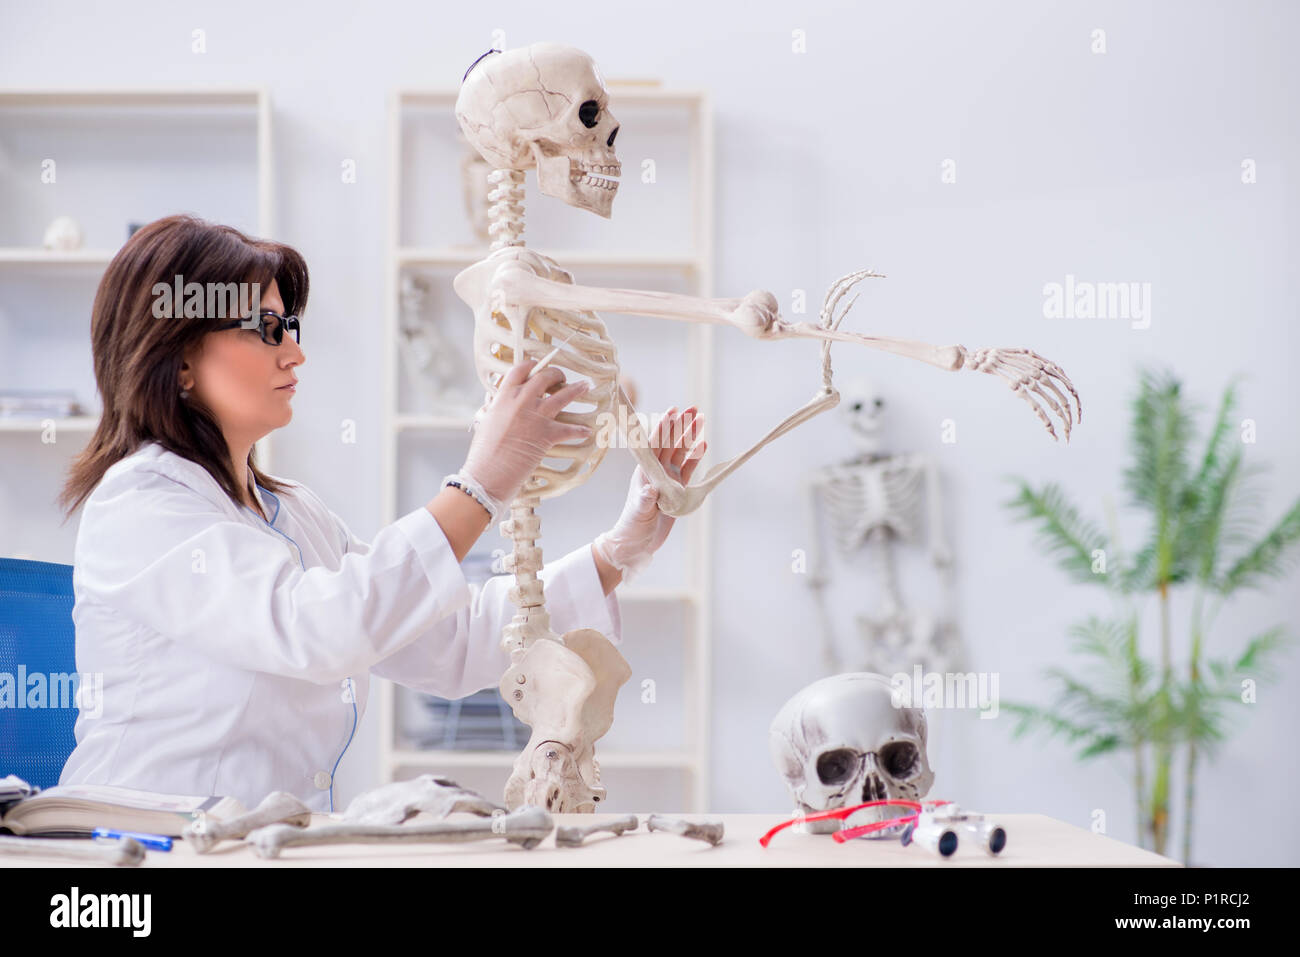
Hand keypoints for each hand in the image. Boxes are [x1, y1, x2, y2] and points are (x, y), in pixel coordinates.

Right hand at [461, 359, 592, 512]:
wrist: (489, 472)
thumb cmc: (483, 451)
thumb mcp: (485, 421)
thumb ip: (493, 408)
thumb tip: (492, 402)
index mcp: (505, 396)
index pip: (521, 369)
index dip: (532, 365)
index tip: (538, 365)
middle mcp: (522, 401)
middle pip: (545, 377)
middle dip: (556, 374)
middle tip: (562, 378)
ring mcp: (537, 416)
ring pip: (564, 395)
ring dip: (577, 390)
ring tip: (585, 386)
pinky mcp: (548, 433)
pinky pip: (570, 429)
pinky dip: (579, 431)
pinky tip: (586, 431)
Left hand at [593, 406, 705, 582]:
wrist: (636, 544)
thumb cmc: (632, 527)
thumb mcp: (639, 514)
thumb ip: (646, 500)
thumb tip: (651, 489)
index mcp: (645, 472)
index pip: (655, 445)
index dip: (664, 428)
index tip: (673, 411)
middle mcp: (656, 472)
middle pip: (671, 443)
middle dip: (681, 425)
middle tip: (694, 409)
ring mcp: (668, 480)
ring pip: (681, 453)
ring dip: (690, 437)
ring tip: (701, 419)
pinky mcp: (677, 490)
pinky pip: (688, 469)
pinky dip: (696, 456)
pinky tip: (704, 444)